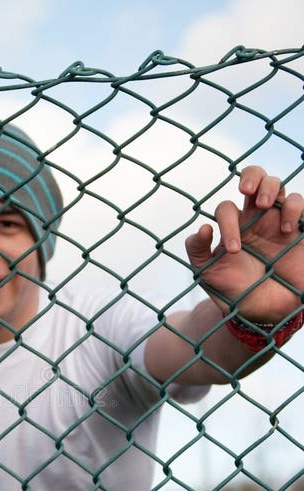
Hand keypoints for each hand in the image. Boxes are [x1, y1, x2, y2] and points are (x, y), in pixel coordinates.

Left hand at [185, 166, 303, 322]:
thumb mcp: (208, 274)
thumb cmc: (235, 293)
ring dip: (270, 187)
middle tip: (246, 191)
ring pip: (277, 185)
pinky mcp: (298, 229)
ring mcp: (278, 221)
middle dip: (252, 176)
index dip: (227, 222)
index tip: (233, 251)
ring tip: (264, 205)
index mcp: (232, 228)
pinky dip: (292, 207)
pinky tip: (286, 227)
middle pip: (254, 177)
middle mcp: (255, 219)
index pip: (226, 208)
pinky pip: (297, 203)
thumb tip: (203, 227)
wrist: (265, 314)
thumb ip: (197, 251)